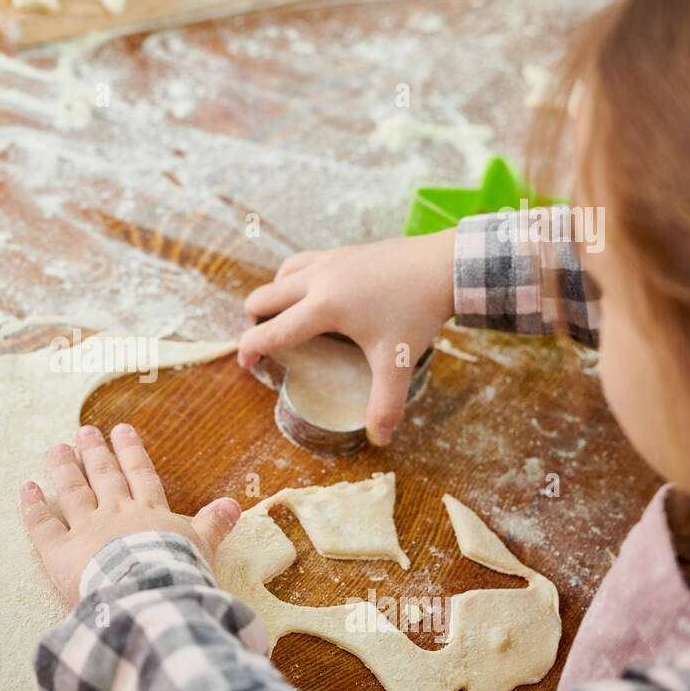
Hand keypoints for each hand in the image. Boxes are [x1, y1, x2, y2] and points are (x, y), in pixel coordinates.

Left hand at [18, 423, 240, 604]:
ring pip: (73, 492)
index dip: (131, 452)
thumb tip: (233, 505)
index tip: (122, 430)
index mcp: (150, 514)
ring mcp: (86, 530)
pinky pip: (42, 525)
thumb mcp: (202, 548)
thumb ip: (213, 526)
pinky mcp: (60, 552)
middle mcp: (116, 514)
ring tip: (57, 448)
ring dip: (65, 469)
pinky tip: (26, 487)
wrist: (147, 595)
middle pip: (104, 477)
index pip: (141, 476)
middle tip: (84, 431)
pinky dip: (32, 506)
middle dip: (95, 453)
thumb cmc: (178, 575)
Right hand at [238, 228, 455, 445]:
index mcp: (323, 307)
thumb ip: (386, 404)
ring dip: (273, 296)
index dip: (250, 348)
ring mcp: (329, 260)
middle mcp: (317, 279)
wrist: (444, 265)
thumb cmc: (418, 312)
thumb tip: (379, 440)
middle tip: (265, 342)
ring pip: (281, 275)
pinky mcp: (343, 250)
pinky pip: (303, 262)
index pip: (272, 330)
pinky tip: (313, 293)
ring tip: (284, 317)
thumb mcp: (399, 362)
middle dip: (255, 321)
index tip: (245, 362)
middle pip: (264, 296)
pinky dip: (294, 279)